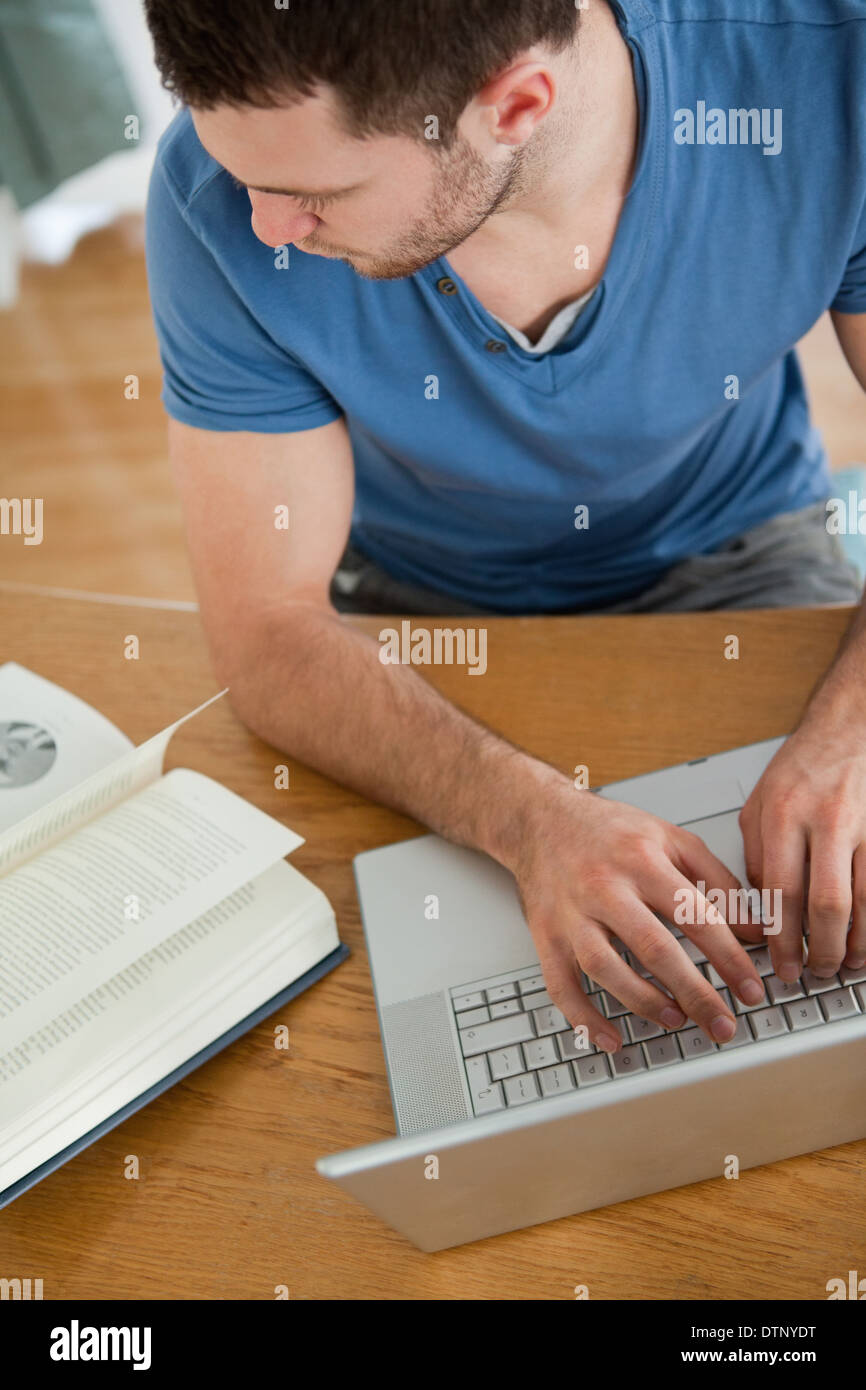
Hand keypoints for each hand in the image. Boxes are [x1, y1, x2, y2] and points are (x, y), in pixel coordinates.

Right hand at [510, 776, 765, 1051]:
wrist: (540, 819)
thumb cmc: (609, 831)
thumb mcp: (671, 839)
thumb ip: (717, 881)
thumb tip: (754, 929)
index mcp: (642, 861)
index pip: (695, 916)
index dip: (729, 957)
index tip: (752, 989)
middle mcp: (604, 887)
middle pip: (654, 948)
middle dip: (695, 993)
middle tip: (723, 1024)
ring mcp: (571, 913)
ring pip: (605, 967)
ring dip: (643, 1001)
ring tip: (676, 1020)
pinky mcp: (546, 934)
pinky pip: (560, 984)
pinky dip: (583, 1017)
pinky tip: (610, 1039)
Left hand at [739, 712, 865, 980]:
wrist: (851, 726)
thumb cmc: (803, 765)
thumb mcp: (759, 802)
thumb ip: (756, 854)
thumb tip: (761, 908)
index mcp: (783, 814)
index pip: (781, 893)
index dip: (784, 939)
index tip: (783, 966)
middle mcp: (825, 819)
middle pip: (828, 904)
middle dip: (823, 950)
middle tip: (818, 972)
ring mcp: (865, 825)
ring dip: (858, 943)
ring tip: (847, 962)